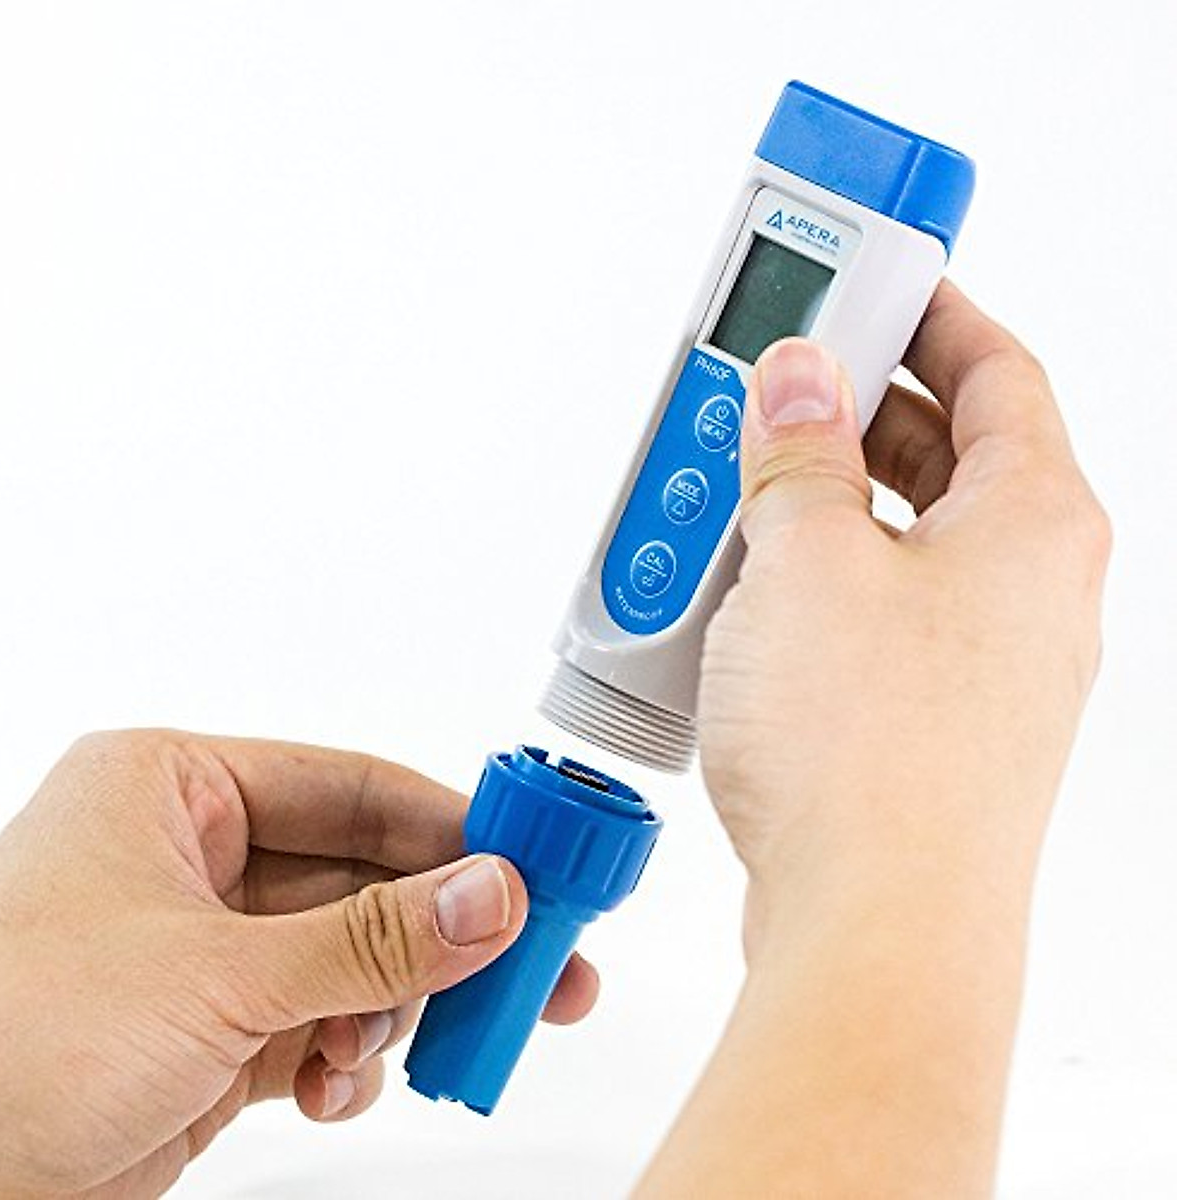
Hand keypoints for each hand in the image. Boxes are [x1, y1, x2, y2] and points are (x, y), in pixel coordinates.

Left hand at [0, 732, 597, 1196]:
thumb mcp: (217, 977)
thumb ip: (371, 940)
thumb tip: (489, 895)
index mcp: (173, 790)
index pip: (350, 785)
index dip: (449, 822)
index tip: (535, 856)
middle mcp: (191, 859)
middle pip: (364, 875)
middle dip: (445, 927)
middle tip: (537, 958)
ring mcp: (203, 949)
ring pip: (352, 956)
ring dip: (394, 1003)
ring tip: (426, 1041)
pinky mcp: (209, 1031)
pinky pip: (319, 1022)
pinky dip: (347, 1055)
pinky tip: (338, 1082)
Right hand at [698, 280, 1109, 943]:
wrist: (875, 931)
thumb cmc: (871, 757)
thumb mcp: (809, 559)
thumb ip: (798, 455)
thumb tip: (794, 385)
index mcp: (1032, 522)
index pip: (995, 370)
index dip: (926, 313)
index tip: (864, 281)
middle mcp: (1024, 592)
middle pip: (941, 455)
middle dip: (847, 414)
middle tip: (768, 391)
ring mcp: (978, 664)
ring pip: (893, 545)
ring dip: (811, 512)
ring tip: (727, 501)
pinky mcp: (924, 725)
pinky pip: (868, 623)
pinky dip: (808, 593)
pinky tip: (740, 602)